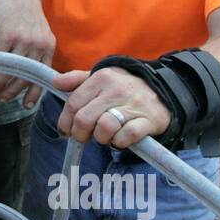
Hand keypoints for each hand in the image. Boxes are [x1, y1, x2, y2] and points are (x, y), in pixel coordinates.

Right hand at [0, 0, 55, 106]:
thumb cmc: (21, 9)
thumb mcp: (36, 29)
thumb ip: (35, 48)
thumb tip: (26, 70)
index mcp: (48, 44)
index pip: (43, 74)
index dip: (34, 92)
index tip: (27, 104)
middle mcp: (39, 43)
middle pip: (26, 76)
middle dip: (12, 91)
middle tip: (2, 98)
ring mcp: (24, 39)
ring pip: (11, 70)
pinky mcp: (9, 34)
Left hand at [53, 68, 169, 148]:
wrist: (163, 90)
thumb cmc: (124, 87)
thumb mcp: (101, 78)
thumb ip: (77, 79)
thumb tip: (56, 82)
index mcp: (101, 78)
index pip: (73, 104)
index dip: (65, 122)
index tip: (66, 131)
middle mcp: (116, 90)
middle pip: (85, 119)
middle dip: (79, 134)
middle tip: (83, 138)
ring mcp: (133, 105)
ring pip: (104, 128)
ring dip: (101, 138)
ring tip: (105, 136)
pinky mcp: (148, 120)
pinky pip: (127, 136)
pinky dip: (120, 142)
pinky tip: (121, 139)